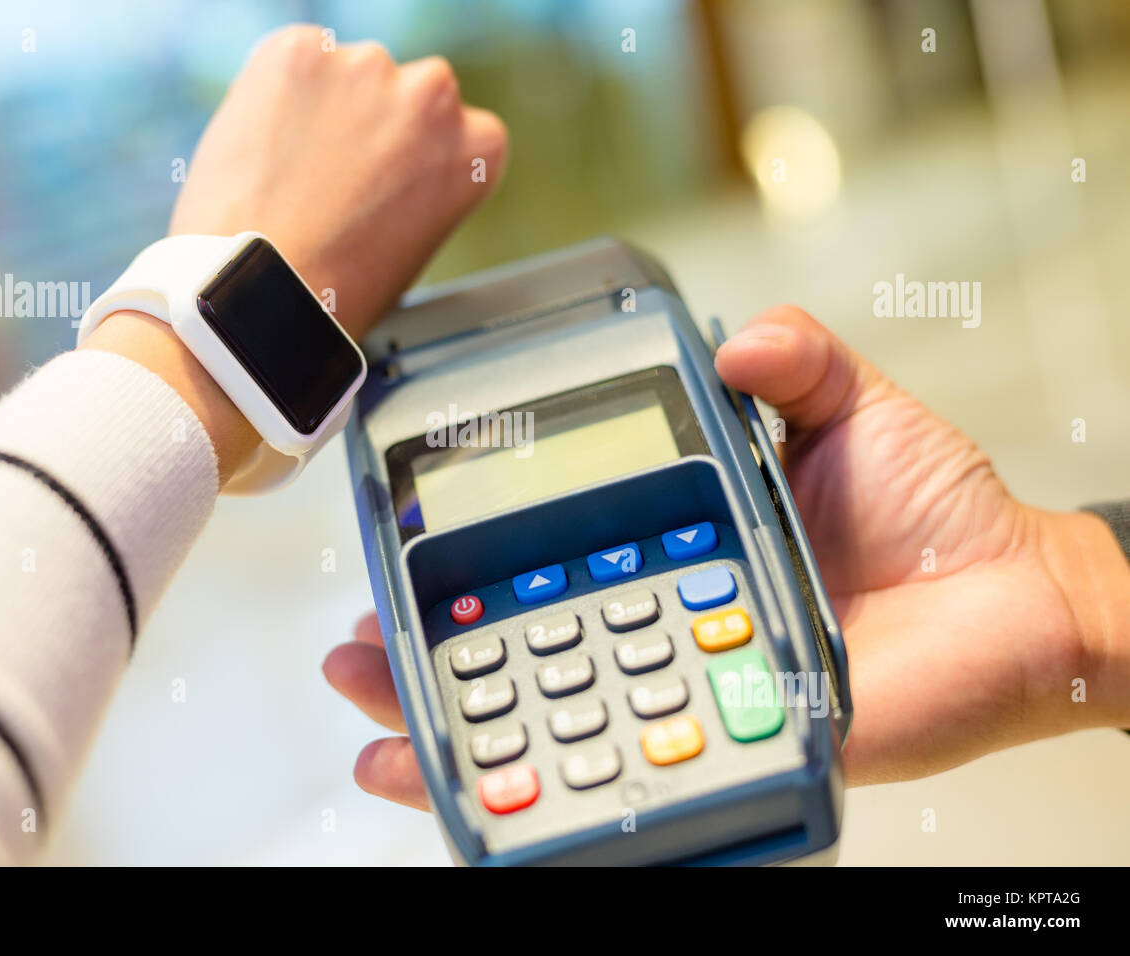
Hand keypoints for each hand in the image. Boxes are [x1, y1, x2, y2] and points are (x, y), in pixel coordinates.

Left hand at [169, 24, 507, 339]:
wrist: (263, 289)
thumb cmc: (338, 292)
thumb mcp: (416, 243)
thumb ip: (420, 184)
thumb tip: (390, 164)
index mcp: (478, 145)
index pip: (456, 127)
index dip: (413, 157)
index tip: (389, 182)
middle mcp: (433, 93)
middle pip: (406, 90)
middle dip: (375, 124)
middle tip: (337, 180)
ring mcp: (365, 66)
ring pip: (347, 73)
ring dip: (326, 108)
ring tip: (294, 174)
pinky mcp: (299, 52)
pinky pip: (291, 61)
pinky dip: (276, 95)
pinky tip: (266, 150)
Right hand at [324, 305, 1129, 807]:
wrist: (1015, 602)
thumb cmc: (936, 509)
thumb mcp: (855, 410)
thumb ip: (796, 363)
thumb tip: (733, 341)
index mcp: (673, 537)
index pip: (550, 552)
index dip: (472, 556)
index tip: (403, 548)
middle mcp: (662, 614)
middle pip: (522, 642)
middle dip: (429, 650)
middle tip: (360, 647)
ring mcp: (687, 684)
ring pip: (551, 713)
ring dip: (451, 720)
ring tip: (374, 707)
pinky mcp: (729, 742)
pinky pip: (631, 774)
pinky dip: (549, 793)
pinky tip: (471, 790)